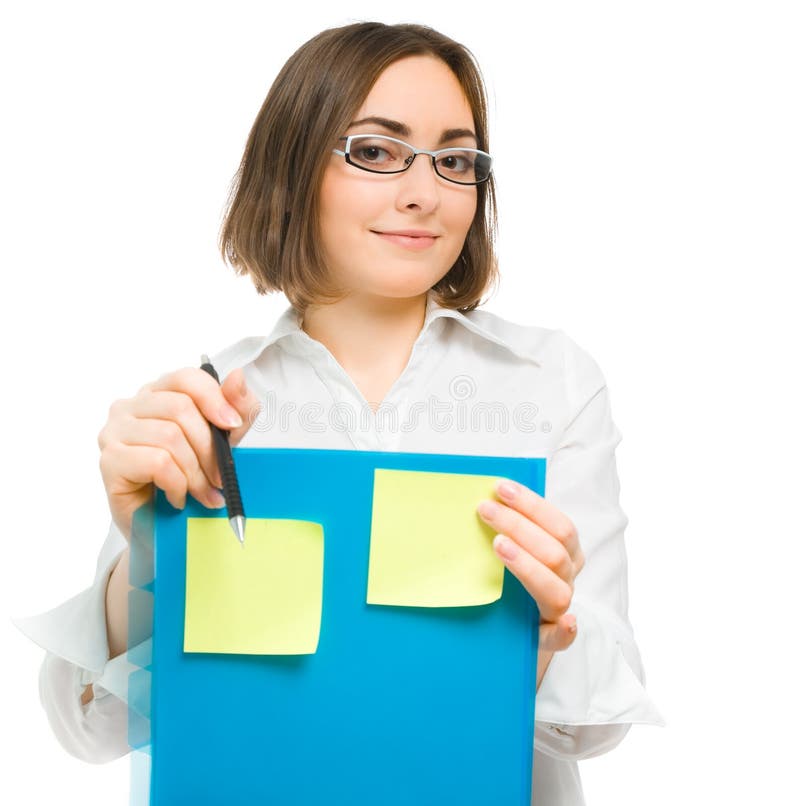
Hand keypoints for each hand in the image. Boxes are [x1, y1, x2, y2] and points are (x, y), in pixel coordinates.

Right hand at [97, 366, 259, 539]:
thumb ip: (237, 408)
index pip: (186, 378)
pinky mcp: (109, 461)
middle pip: (180, 408)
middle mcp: (130, 406)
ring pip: (169, 436)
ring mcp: (114, 432)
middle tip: (221, 477)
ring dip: (196, 472)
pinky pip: (156, 462)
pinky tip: (178, 497)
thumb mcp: (226, 440)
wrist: (165, 527)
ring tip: (203, 493)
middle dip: (209, 447)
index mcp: (157, 393)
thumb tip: (237, 376)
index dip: (214, 398)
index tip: (233, 426)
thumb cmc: (192, 477)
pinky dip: (177, 483)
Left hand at [477, 479, 584, 652]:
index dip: (531, 504)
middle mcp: (567, 577)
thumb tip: (481, 496)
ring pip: (556, 588)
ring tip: (498, 545)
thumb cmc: (511, 578)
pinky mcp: (549, 638)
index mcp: (566, 552)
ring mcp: (560, 608)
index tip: (500, 487)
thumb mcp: (515, 547)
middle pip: (554, 551)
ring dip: (527, 564)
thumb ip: (508, 527)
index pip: (558, 524)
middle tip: (485, 510)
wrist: (512, 624)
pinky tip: (567, 622)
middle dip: (519, 526)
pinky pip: (562, 637)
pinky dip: (566, 631)